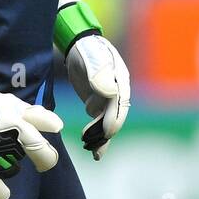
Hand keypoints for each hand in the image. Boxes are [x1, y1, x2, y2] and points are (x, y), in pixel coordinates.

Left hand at [65, 34, 130, 159]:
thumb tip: (111, 93)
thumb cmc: (88, 50)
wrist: (79, 46)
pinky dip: (97, 135)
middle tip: (95, 145)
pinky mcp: (97, 104)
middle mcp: (117, 93)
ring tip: (95, 153)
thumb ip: (101, 75)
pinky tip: (95, 151)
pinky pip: (99, 122)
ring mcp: (108, 100)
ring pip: (107, 123)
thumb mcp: (94, 60)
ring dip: (101, 137)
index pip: (119, 103)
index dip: (114, 117)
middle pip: (114, 116)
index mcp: (120, 81)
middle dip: (106, 132)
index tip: (108, 131)